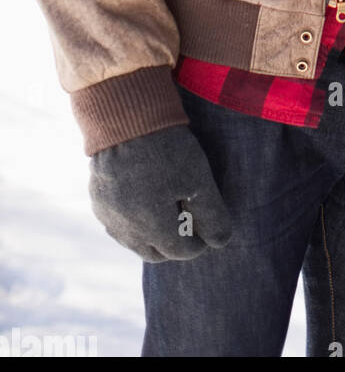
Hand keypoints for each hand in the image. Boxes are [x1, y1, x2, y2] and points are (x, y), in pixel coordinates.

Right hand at [89, 125, 232, 261]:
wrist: (125, 118)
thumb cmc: (166, 149)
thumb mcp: (198, 180)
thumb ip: (211, 215)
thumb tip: (220, 242)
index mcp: (152, 228)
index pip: (183, 252)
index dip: (200, 240)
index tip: (208, 223)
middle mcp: (125, 230)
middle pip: (157, 252)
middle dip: (177, 243)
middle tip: (191, 219)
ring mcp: (108, 216)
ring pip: (135, 241)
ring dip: (154, 234)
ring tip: (170, 208)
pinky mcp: (98, 200)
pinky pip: (118, 223)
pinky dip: (134, 220)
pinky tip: (146, 199)